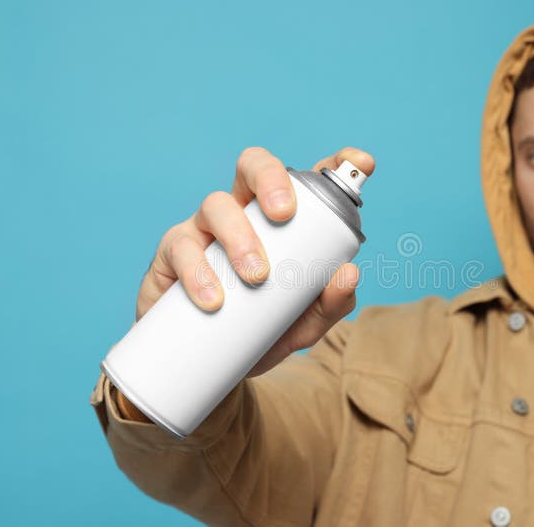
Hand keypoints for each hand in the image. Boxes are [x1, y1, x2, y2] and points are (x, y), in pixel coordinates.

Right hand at [135, 146, 374, 377]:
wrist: (208, 370)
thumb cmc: (262, 334)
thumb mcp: (304, 324)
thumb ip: (330, 304)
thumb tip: (349, 274)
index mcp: (283, 221)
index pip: (309, 182)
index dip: (336, 163)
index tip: (361, 162)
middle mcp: (245, 213)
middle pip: (254, 166)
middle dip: (272, 179)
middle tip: (286, 214)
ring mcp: (206, 230)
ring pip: (217, 204)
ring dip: (240, 236)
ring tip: (256, 276)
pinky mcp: (172, 254)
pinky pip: (181, 247)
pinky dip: (198, 272)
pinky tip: (214, 299)